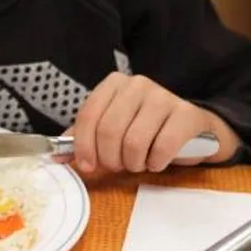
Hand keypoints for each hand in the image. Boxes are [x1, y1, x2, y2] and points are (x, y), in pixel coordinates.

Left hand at [70, 72, 241, 175]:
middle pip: (109, 131)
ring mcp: (163, 96)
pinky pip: (162, 148)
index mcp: (114, 84)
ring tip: (140, 162)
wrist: (192, 129)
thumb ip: (85, 138)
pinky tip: (158, 161)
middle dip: (111, 159)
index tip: (88, 166)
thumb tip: (58, 156)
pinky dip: (156, 163)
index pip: (88, 116)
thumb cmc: (146, 129)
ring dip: (134, 163)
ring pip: (134, 142)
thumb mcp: (113, 128)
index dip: (83, 146)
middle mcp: (137, 84)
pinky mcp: (186, 114)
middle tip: (120, 165)